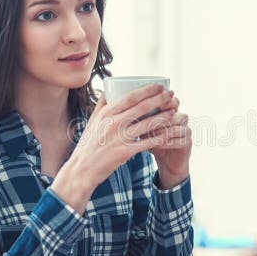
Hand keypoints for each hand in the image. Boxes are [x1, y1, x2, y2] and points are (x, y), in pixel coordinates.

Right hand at [51, 84, 177, 211]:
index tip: (159, 85)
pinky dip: (160, 137)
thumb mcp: (93, 121)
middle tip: (172, 94)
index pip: (130, 97)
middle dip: (159, 99)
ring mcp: (119, 138)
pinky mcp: (125, 152)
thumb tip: (109, 87)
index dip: (147, 90)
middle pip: (142, 108)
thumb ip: (102, 104)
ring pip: (147, 124)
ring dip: (163, 116)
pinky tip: (169, 133)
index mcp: (106, 114)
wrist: (82, 169)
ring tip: (174, 111)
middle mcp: (113, 124)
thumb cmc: (89, 143)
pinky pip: (147, 142)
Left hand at [146, 93, 191, 188]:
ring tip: (147, 132)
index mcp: (171, 110)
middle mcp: (181, 117)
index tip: (143, 102)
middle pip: (174, 108)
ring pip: (176, 124)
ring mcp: (186, 129)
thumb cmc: (153, 142)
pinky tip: (154, 144)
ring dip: (161, 127)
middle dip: (158, 111)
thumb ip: (137, 117)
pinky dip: (165, 141)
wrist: (168, 162)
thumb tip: (118, 106)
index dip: (159, 99)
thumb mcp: (144, 128)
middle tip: (145, 117)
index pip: (169, 99)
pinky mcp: (187, 142)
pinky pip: (179, 139)